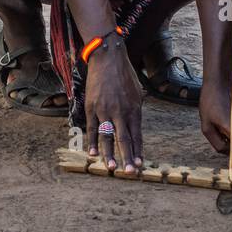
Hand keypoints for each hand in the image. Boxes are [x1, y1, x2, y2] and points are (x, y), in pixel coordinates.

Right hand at [83, 37, 143, 172]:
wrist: (107, 59)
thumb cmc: (124, 75)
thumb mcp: (137, 92)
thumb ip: (135, 110)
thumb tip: (134, 125)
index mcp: (134, 109)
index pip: (136, 135)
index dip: (137, 151)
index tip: (140, 164)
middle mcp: (120, 112)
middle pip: (124, 140)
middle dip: (128, 158)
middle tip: (130, 172)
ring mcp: (105, 110)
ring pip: (107, 137)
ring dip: (109, 154)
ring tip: (111, 168)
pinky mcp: (92, 107)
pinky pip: (92, 128)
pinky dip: (92, 142)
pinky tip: (92, 154)